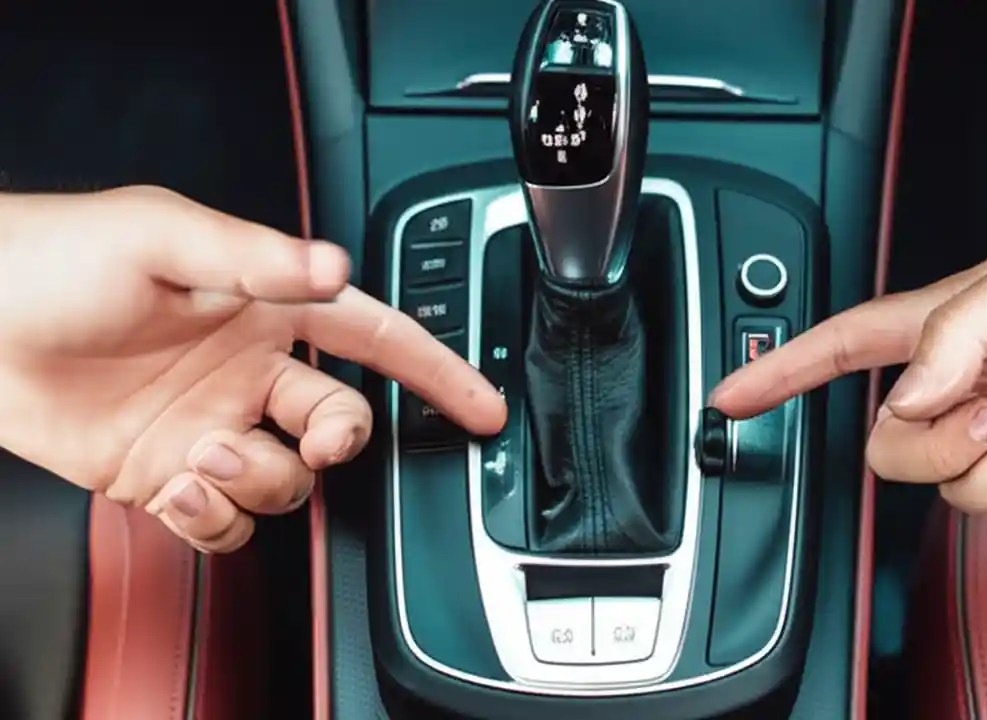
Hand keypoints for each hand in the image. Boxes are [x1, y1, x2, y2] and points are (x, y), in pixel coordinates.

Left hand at [0, 186, 505, 550]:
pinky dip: (209, 520)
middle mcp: (251, 372)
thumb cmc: (51, 260)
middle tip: (314, 439)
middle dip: (340, 441)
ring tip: (202, 455)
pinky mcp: (169, 476)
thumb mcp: (160, 236)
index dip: (437, 371)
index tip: (480, 406)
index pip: (376, 338)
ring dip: (257, 481)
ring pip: (288, 483)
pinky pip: (223, 523)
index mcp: (265, 309)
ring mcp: (213, 427)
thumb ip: (254, 257)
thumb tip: (331, 268)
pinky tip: (174, 486)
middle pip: (342, 425)